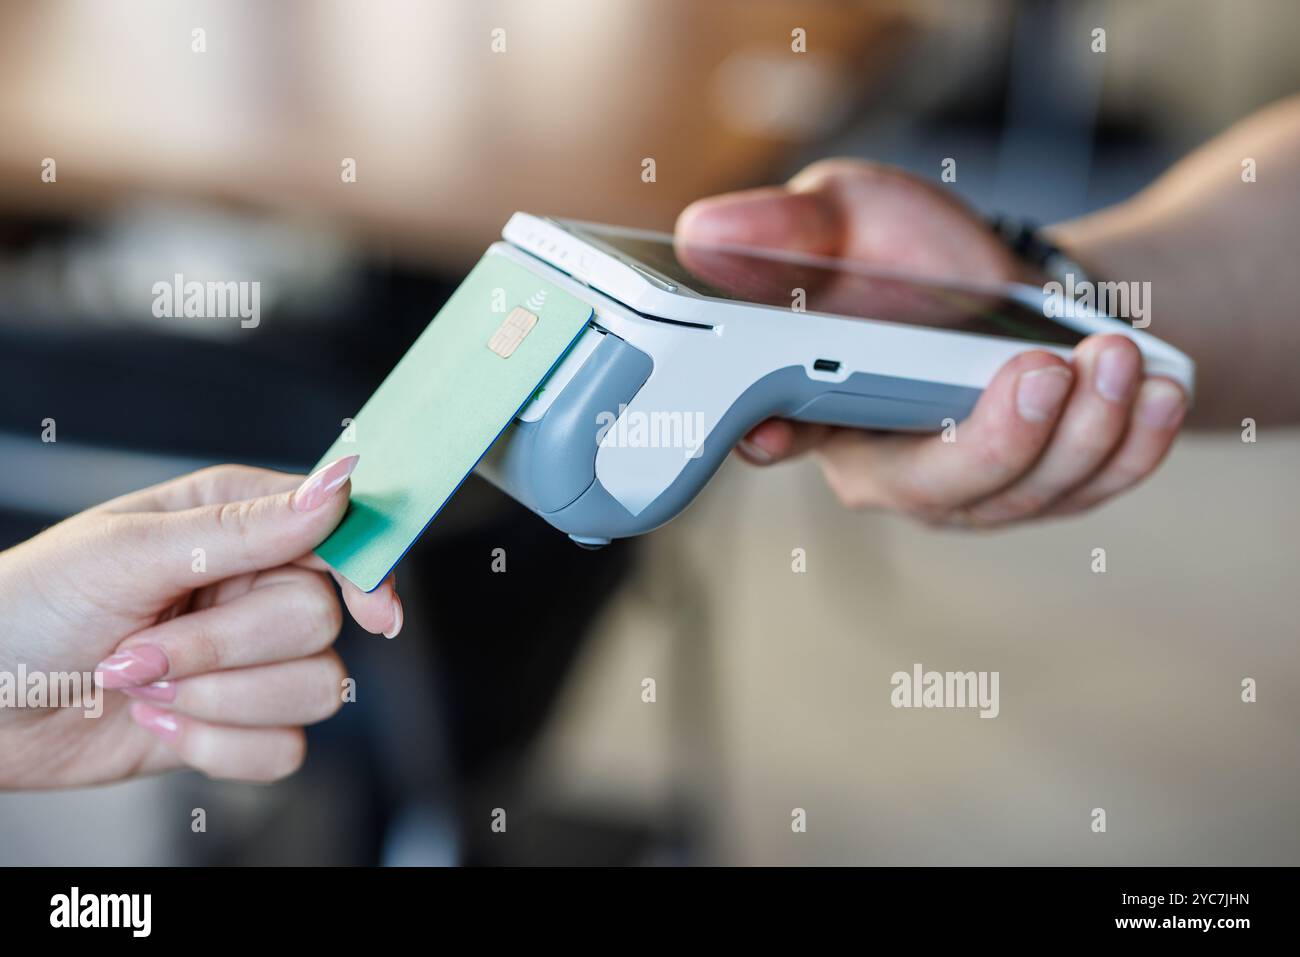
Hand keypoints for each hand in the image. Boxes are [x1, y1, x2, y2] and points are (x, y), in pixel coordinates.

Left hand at [0, 456, 401, 788]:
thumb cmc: (30, 607)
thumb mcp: (128, 552)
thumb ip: (243, 527)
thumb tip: (337, 490)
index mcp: (236, 521)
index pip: (340, 537)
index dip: (367, 574)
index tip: (377, 614)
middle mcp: (253, 585)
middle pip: (320, 622)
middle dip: (227, 649)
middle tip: (148, 650)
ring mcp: (248, 659)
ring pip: (314, 690)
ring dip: (217, 702)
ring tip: (144, 686)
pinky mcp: (237, 723)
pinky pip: (285, 749)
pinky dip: (216, 748)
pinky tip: (160, 725)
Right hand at [676, 159, 1187, 525]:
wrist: (1015, 288)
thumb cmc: (917, 256)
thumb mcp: (849, 217)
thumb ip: (788, 228)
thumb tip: (703, 232)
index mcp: (817, 409)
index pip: (778, 437)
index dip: (778, 438)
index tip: (782, 428)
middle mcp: (888, 467)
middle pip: (930, 488)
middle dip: (995, 440)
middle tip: (1041, 370)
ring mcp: (970, 491)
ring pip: (1023, 493)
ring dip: (1083, 429)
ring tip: (1116, 355)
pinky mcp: (1042, 492)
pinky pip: (1091, 488)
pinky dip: (1132, 444)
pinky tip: (1155, 391)